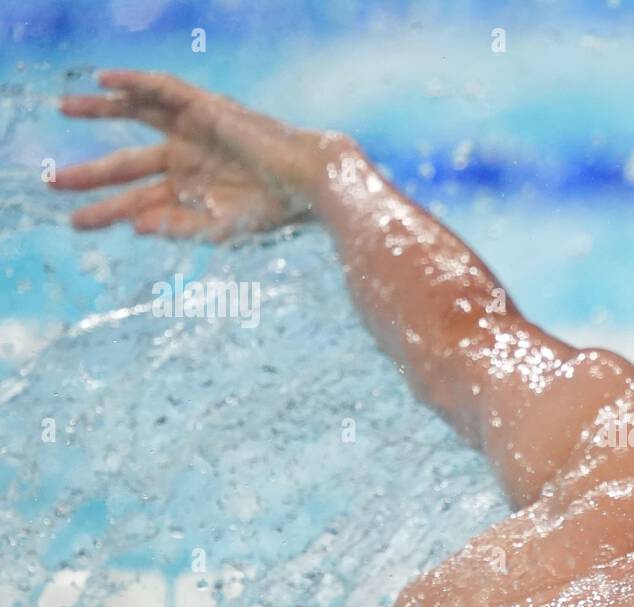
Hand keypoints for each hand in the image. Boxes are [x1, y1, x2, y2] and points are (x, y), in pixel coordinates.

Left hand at [52, 69, 351, 240]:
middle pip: (126, 162)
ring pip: (136, 115)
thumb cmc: (277, 209)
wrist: (309, 183)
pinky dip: (134, 82)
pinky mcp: (206, 108)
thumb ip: (181, 227)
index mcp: (191, 192)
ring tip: (63, 107)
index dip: (107, 211)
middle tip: (52, 182)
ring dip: (100, 110)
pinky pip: (163, 88)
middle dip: (89, 173)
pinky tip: (104, 81)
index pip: (138, 200)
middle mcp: (187, 160)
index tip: (76, 222)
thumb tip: (137, 227)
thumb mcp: (224, 226)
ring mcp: (194, 132)